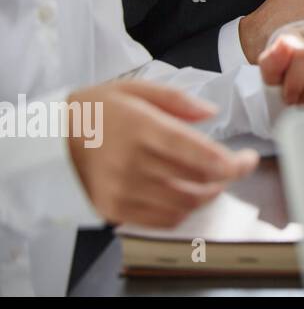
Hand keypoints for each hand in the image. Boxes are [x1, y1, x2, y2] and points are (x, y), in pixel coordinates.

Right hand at [66, 80, 258, 227]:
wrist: (49, 138)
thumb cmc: (96, 110)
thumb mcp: (135, 89)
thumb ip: (178, 100)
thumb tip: (212, 113)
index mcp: (144, 129)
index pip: (202, 156)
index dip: (234, 163)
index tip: (248, 158)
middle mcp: (134, 164)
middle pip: (199, 184)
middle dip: (228, 178)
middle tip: (235, 167)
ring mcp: (123, 191)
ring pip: (185, 205)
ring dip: (208, 195)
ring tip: (213, 180)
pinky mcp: (113, 209)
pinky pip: (161, 220)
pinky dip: (183, 211)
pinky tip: (187, 195)